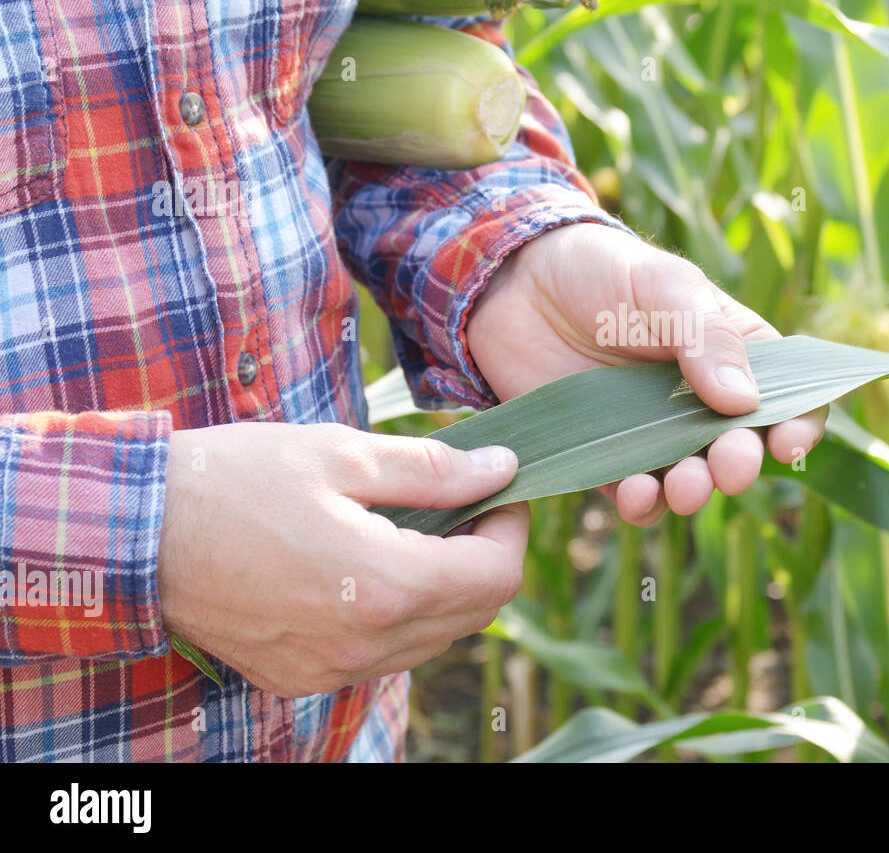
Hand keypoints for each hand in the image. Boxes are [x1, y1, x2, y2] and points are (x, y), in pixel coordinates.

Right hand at [158, 422, 525, 696]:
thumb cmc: (235, 480)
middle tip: (466, 503)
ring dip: (445, 588)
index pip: (496, 575)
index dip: (511, 526)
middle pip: (475, 614)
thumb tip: (505, 468)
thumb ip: (435, 470)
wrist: (132, 534)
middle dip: (485, 556)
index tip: (500, 488)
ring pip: (433, 639)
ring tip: (417, 530)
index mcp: (385, 587)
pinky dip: (399, 615)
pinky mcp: (300, 677)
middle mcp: (365, 646)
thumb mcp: (342, 455)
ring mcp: (331, 670)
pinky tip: (372, 566)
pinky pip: (382, 655)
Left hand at [466, 223, 826, 524]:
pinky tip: (637, 494)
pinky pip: (636, 494)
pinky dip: (643, 504)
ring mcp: (655, 431)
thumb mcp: (663, 285)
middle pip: (741, 447)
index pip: (788, 395)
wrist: (514, 285)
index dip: (798, 424)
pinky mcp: (608, 455)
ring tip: (685, 486)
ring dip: (695, 491)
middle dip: (740, 464)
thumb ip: (707, 337)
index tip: (787, 442)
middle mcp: (701, 399)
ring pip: (692, 479)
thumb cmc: (600, 270)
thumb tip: (746, 402)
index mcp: (733, 351)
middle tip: (728, 465)